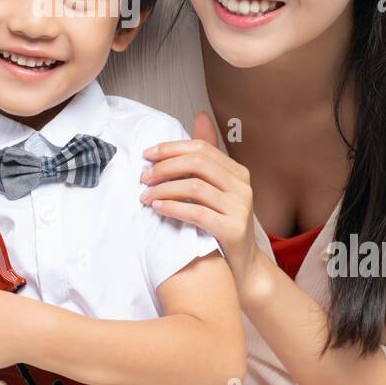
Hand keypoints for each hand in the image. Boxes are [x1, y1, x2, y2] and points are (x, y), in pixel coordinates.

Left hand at [140, 110, 270, 294]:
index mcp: (238, 172)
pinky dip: (172, 207)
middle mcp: (243, 186)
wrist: (242, 267)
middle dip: (165, 167)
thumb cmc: (222, 225)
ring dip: (163, 188)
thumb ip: (206, 159)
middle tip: (143, 177)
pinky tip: (157, 207)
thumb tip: (200, 117)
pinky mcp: (233, 229)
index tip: (147, 155)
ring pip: (195, 186)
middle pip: (198, 163)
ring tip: (144, 195)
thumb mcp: (215, 190)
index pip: (202, 148)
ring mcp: (240, 208)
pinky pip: (197, 212)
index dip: (171, 148)